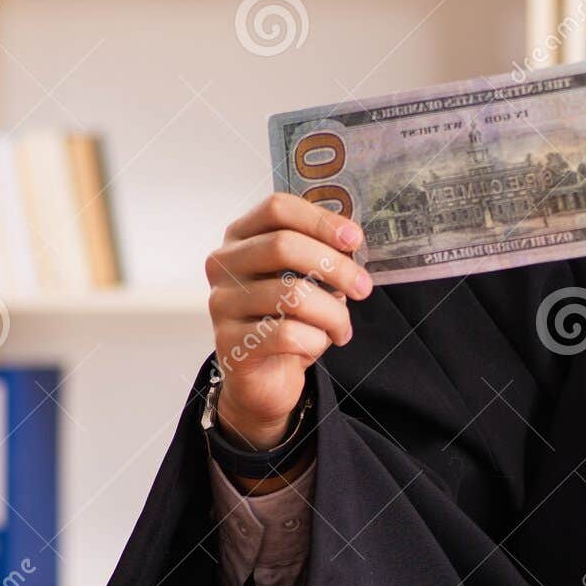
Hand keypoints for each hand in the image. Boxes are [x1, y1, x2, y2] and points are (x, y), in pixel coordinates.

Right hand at [204, 193, 370, 448]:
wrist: (263, 376)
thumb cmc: (287, 319)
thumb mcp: (305, 280)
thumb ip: (321, 255)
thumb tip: (352, 242)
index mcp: (241, 238)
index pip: (276, 208)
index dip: (320, 220)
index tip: (355, 238)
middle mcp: (223, 265)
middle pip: (283, 246)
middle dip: (335, 266)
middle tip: (364, 287)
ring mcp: (221, 303)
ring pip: (291, 295)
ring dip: (333, 313)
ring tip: (342, 328)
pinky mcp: (229, 343)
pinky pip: (287, 334)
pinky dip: (317, 339)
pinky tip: (320, 343)